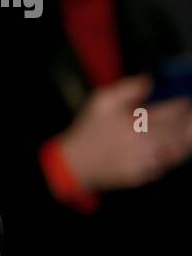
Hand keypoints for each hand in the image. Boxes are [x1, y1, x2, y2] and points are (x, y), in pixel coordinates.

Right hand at [57, 74, 191, 190]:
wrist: (75, 162)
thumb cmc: (89, 129)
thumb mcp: (102, 101)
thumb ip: (128, 87)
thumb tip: (150, 81)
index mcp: (137, 122)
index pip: (174, 111)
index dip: (184, 104)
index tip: (186, 100)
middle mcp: (145, 143)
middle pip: (181, 130)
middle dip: (188, 120)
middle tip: (189, 114)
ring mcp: (145, 161)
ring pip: (179, 149)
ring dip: (186, 137)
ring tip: (187, 130)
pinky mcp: (144, 174)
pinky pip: (167, 164)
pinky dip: (174, 154)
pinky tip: (173, 146)